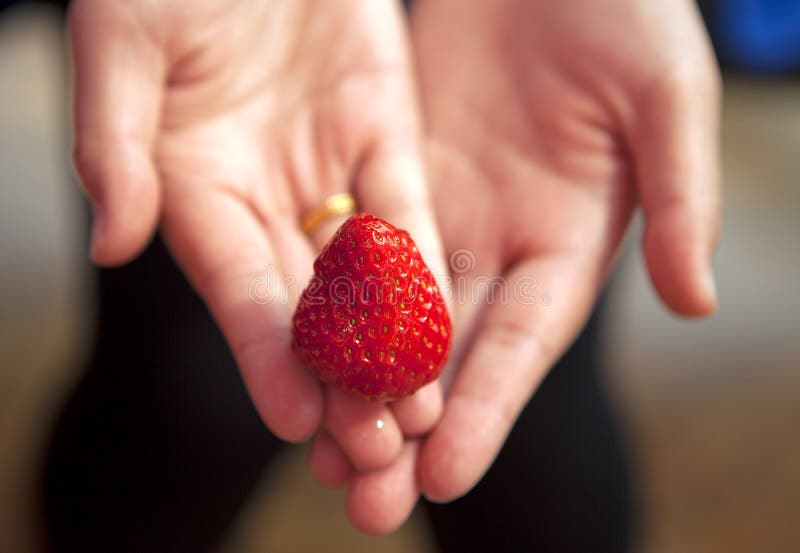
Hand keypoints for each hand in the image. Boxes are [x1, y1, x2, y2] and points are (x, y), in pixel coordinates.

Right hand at [68, 0, 445, 474]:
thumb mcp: (124, 41)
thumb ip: (114, 141)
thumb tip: (112, 241)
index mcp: (194, 188)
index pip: (237, 290)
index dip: (265, 357)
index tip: (298, 423)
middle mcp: (262, 194)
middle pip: (307, 304)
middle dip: (341, 378)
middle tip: (377, 447)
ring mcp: (324, 167)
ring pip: (364, 273)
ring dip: (394, 343)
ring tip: (422, 411)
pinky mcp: (381, 132)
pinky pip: (407, 207)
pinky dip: (424, 266)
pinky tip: (448, 325)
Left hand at [309, 0, 720, 531]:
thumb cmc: (625, 10)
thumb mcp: (665, 97)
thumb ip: (680, 198)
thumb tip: (698, 304)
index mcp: (569, 242)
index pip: (522, 343)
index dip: (487, 410)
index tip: (443, 476)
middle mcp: (500, 244)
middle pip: (451, 354)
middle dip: (411, 431)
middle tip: (367, 504)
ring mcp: (441, 212)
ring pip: (392, 319)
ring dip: (358, 387)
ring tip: (321, 457)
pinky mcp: (392, 174)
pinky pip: (353, 249)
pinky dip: (328, 306)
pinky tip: (294, 354)